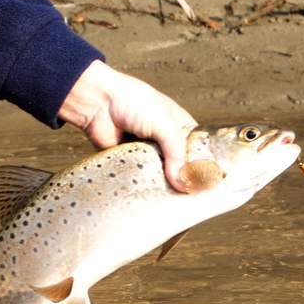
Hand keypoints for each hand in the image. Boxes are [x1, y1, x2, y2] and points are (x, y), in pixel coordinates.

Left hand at [58, 60, 199, 191]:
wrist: (97, 103)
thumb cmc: (133, 102)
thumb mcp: (164, 125)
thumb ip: (176, 154)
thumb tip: (184, 184)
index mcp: (180, 127)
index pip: (199, 152)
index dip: (203, 168)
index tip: (206, 185)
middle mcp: (165, 142)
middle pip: (181, 168)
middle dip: (183, 180)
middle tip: (188, 196)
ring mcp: (148, 153)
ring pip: (161, 177)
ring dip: (163, 185)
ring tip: (171, 200)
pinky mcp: (130, 163)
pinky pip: (141, 179)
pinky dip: (144, 185)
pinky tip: (149, 195)